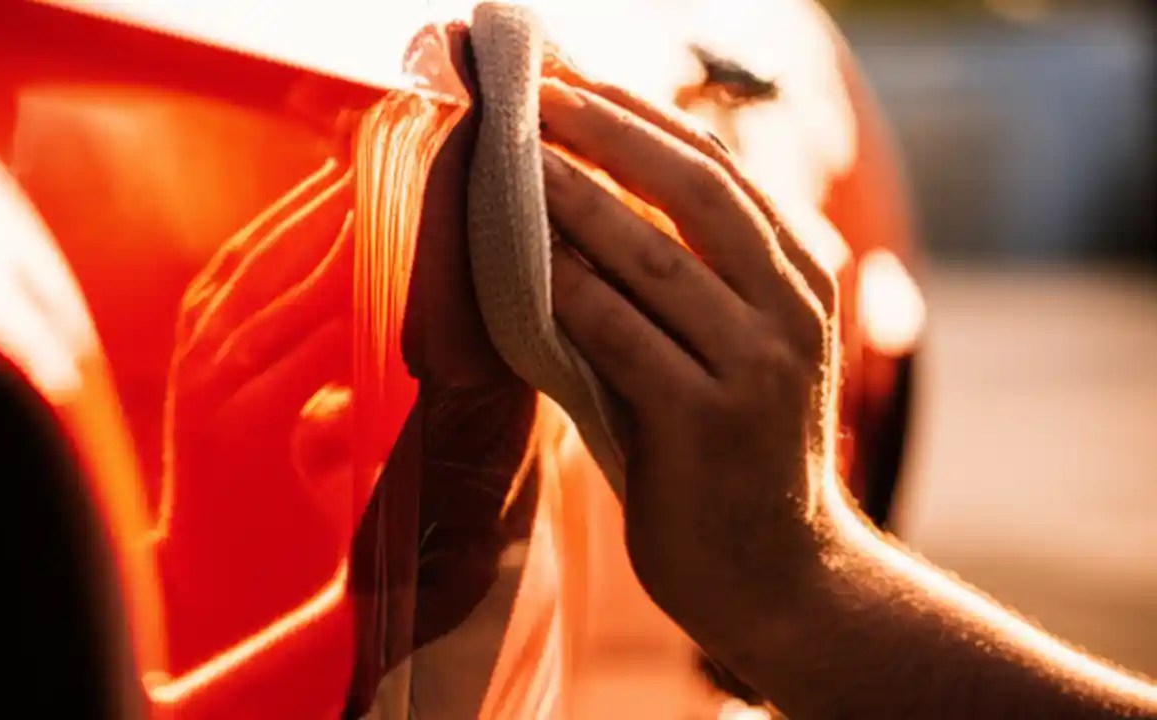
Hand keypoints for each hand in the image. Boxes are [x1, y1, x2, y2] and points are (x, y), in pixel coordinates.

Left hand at [538, 77, 840, 644]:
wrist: (777, 573)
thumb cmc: (733, 452)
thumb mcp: (736, 348)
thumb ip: (694, 276)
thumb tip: (596, 196)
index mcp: (803, 278)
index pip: (722, 172)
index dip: (645, 120)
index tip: (578, 83)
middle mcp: (793, 310)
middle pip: (696, 191)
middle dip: (609, 134)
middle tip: (538, 96)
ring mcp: (756, 367)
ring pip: (652, 258)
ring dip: (574, 200)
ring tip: (514, 161)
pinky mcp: (708, 423)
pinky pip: (621, 337)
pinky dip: (567, 292)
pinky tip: (521, 262)